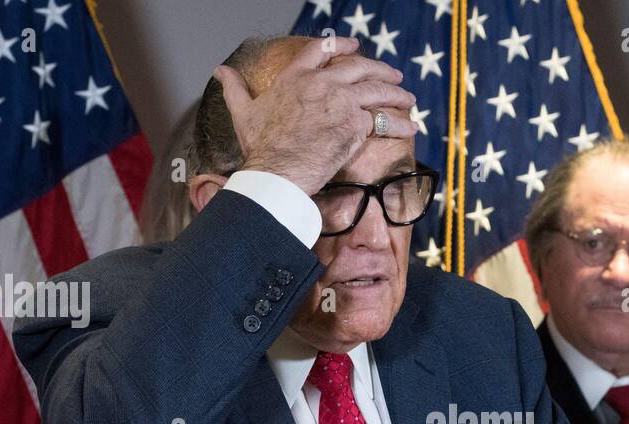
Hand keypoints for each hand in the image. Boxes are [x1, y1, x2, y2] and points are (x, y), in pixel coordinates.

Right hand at [213, 37, 417, 195]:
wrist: (277, 172)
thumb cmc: (260, 147)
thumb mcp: (243, 112)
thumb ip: (234, 88)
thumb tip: (218, 71)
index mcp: (296, 77)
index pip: (321, 50)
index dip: (341, 45)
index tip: (354, 46)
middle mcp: (321, 84)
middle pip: (359, 66)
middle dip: (380, 68)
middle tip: (394, 74)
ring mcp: (341, 102)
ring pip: (376, 89)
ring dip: (396, 93)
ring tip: (408, 99)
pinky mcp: (355, 124)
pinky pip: (383, 120)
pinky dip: (398, 124)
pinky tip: (410, 127)